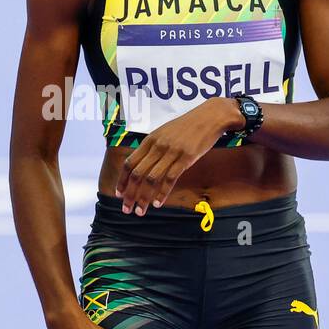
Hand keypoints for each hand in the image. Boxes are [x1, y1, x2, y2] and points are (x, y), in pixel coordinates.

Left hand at [115, 97, 243, 214]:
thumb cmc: (188, 126)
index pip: (129, 163)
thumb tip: (143, 164)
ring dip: (144, 198)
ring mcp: (171, 152)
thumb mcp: (165, 133)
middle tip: (126, 209)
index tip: (118, 194)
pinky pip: (170, 178)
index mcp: (150, 140)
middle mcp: (157, 146)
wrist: (210, 116)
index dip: (122, 180)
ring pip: (151, 179)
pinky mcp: (186, 158)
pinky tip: (158, 203)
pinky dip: (162, 193)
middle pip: (137, 174)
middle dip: (129, 194)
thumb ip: (153, 147)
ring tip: (140, 211)